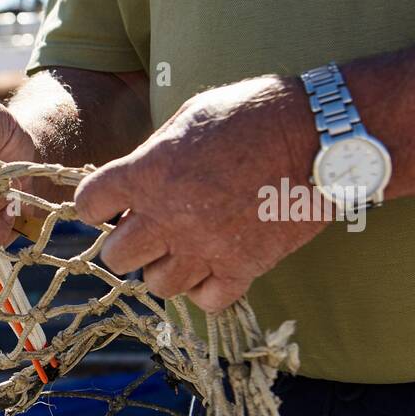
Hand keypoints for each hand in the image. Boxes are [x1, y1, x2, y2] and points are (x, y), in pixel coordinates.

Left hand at [72, 76, 319, 311]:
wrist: (324, 134)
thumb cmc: (257, 114)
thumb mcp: (192, 117)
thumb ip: (156, 153)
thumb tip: (136, 176)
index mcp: (149, 173)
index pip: (90, 203)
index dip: (96, 204)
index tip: (111, 203)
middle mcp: (168, 216)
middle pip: (117, 256)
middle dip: (127, 244)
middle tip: (149, 230)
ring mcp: (205, 246)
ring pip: (157, 285)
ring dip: (165, 269)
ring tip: (184, 249)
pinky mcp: (244, 267)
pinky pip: (207, 301)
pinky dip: (207, 290)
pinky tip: (215, 267)